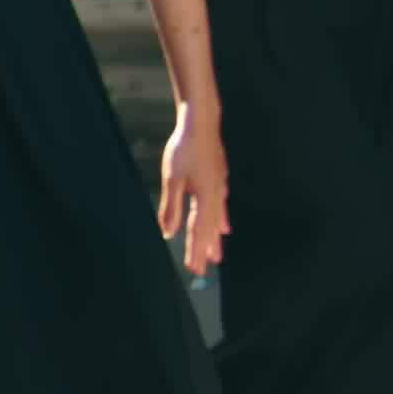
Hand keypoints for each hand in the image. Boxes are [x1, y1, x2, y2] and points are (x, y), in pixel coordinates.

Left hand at [161, 110, 228, 274]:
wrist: (202, 123)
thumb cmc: (184, 148)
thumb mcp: (172, 177)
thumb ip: (171, 206)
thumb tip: (168, 232)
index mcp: (204, 197)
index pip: (198, 231)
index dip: (195, 250)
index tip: (193, 269)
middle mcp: (216, 196)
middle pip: (209, 229)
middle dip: (205, 249)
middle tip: (203, 270)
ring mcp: (220, 187)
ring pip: (217, 219)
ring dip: (214, 238)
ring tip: (216, 255)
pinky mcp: (219, 179)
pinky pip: (221, 206)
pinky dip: (221, 219)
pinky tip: (224, 227)